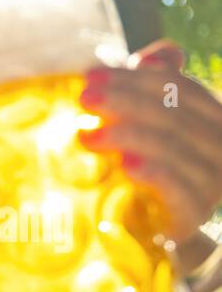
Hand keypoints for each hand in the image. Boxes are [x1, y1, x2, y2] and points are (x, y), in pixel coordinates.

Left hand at [78, 40, 221, 245]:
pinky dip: (154, 173)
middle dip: (125, 102)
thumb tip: (160, 55)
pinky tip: (125, 166)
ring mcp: (213, 181)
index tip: (91, 75)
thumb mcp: (150, 129)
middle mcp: (220, 145)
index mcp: (212, 118)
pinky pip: (180, 188)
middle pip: (174, 115)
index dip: (136, 78)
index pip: (179, 88)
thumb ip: (155, 90)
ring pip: (175, 147)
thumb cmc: (152, 176)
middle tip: (83, 99)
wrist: (158, 236)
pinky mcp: (196, 214)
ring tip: (87, 135)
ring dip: (128, 136)